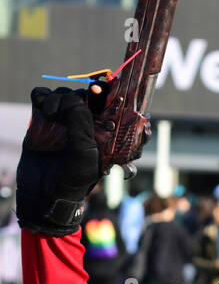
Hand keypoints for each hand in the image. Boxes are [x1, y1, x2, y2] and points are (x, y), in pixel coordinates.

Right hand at [16, 86, 100, 235]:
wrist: (46, 193)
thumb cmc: (75, 178)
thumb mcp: (86, 152)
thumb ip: (82, 124)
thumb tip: (74, 99)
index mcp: (104, 131)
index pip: (111, 103)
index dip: (108, 92)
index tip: (100, 90)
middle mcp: (85, 122)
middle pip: (85, 93)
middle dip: (79, 95)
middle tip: (72, 105)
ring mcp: (64, 119)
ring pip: (64, 93)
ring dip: (57, 99)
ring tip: (51, 115)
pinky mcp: (43, 118)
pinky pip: (42, 95)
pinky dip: (41, 96)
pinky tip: (42, 108)